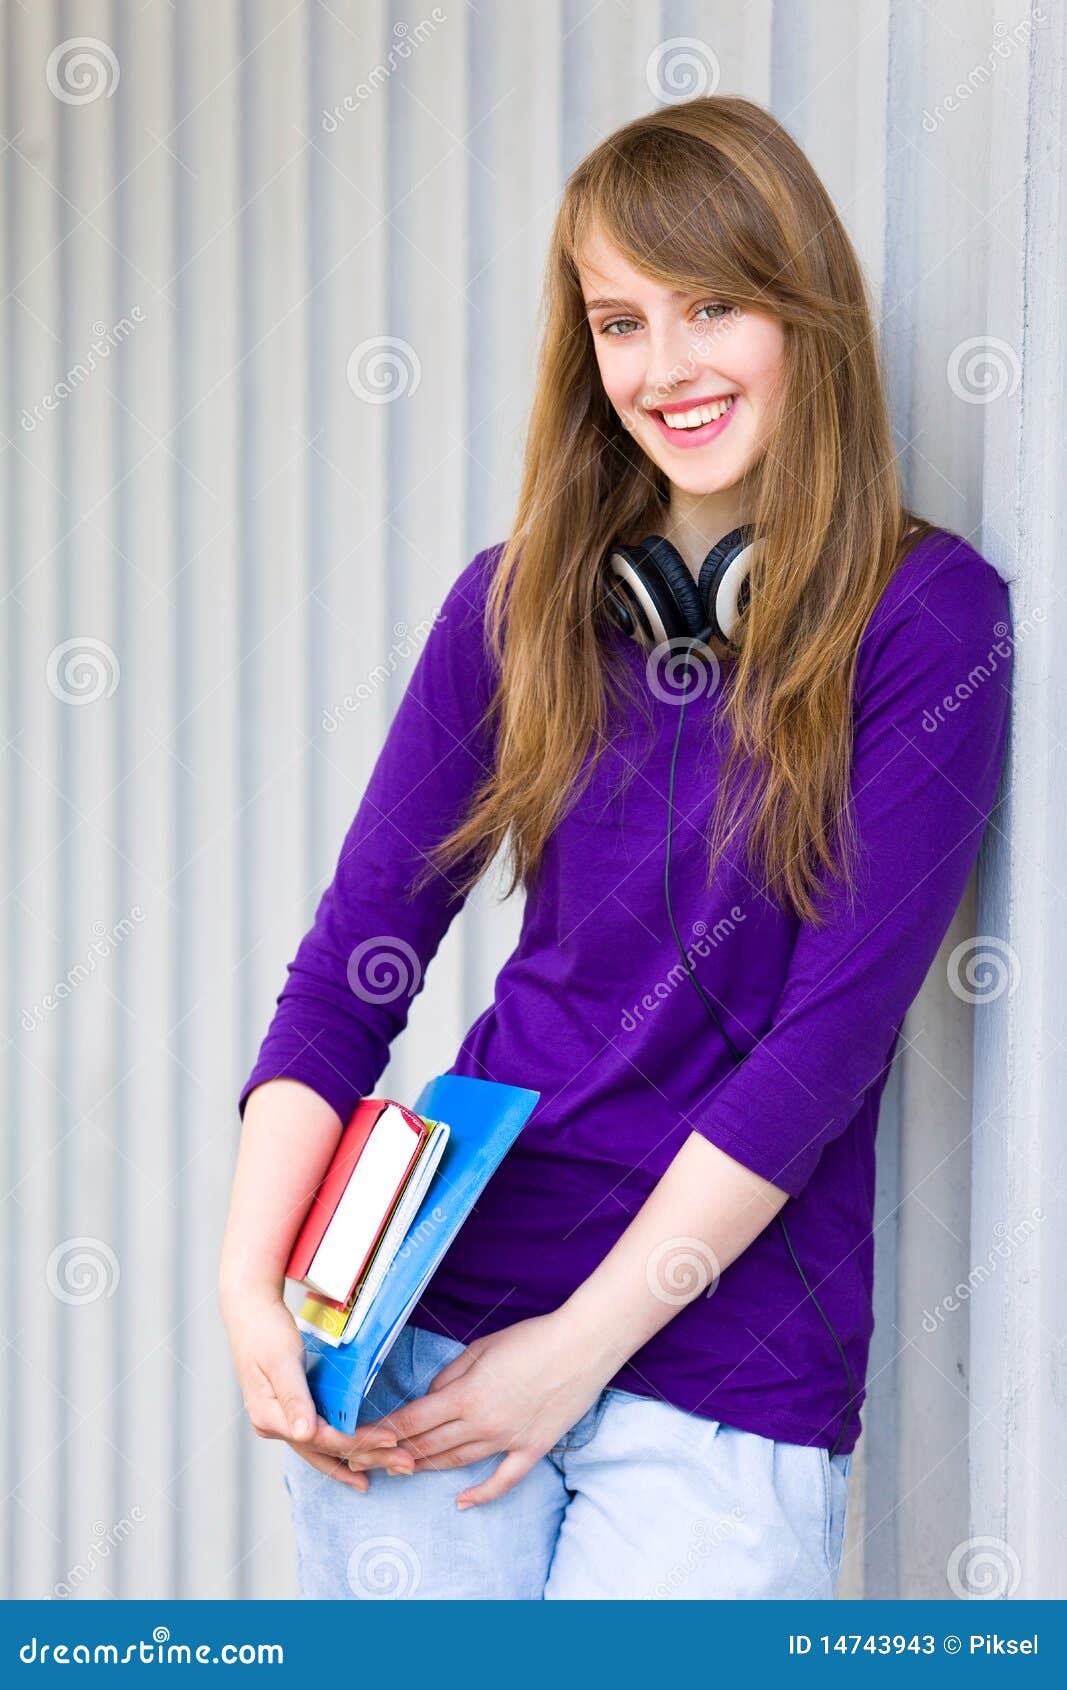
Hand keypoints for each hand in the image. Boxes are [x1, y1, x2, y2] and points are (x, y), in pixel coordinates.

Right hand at [220, 1286, 414, 1491]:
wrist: (250, 1312)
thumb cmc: (265, 1331)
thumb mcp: (281, 1360)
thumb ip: (294, 1397)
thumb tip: (304, 1435)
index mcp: (269, 1417)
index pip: (320, 1439)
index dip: (356, 1441)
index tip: (390, 1440)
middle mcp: (273, 1426)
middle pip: (324, 1451)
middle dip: (366, 1457)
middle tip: (405, 1463)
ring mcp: (282, 1422)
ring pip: (322, 1450)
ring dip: (355, 1460)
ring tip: (387, 1470)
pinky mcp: (291, 1413)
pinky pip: (319, 1439)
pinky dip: (341, 1449)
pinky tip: (358, 1459)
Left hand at [355, 1311, 617, 1508]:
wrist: (581, 1345)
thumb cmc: (531, 1337)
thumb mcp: (480, 1347)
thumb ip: (450, 1377)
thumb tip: (431, 1399)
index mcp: (465, 1395)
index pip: (412, 1421)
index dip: (382, 1432)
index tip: (359, 1440)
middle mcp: (482, 1424)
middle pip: (428, 1446)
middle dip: (394, 1453)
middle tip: (370, 1460)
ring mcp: (507, 1441)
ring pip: (456, 1462)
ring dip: (427, 1468)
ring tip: (402, 1471)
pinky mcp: (532, 1449)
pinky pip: (502, 1480)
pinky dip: (480, 1494)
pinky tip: (462, 1502)